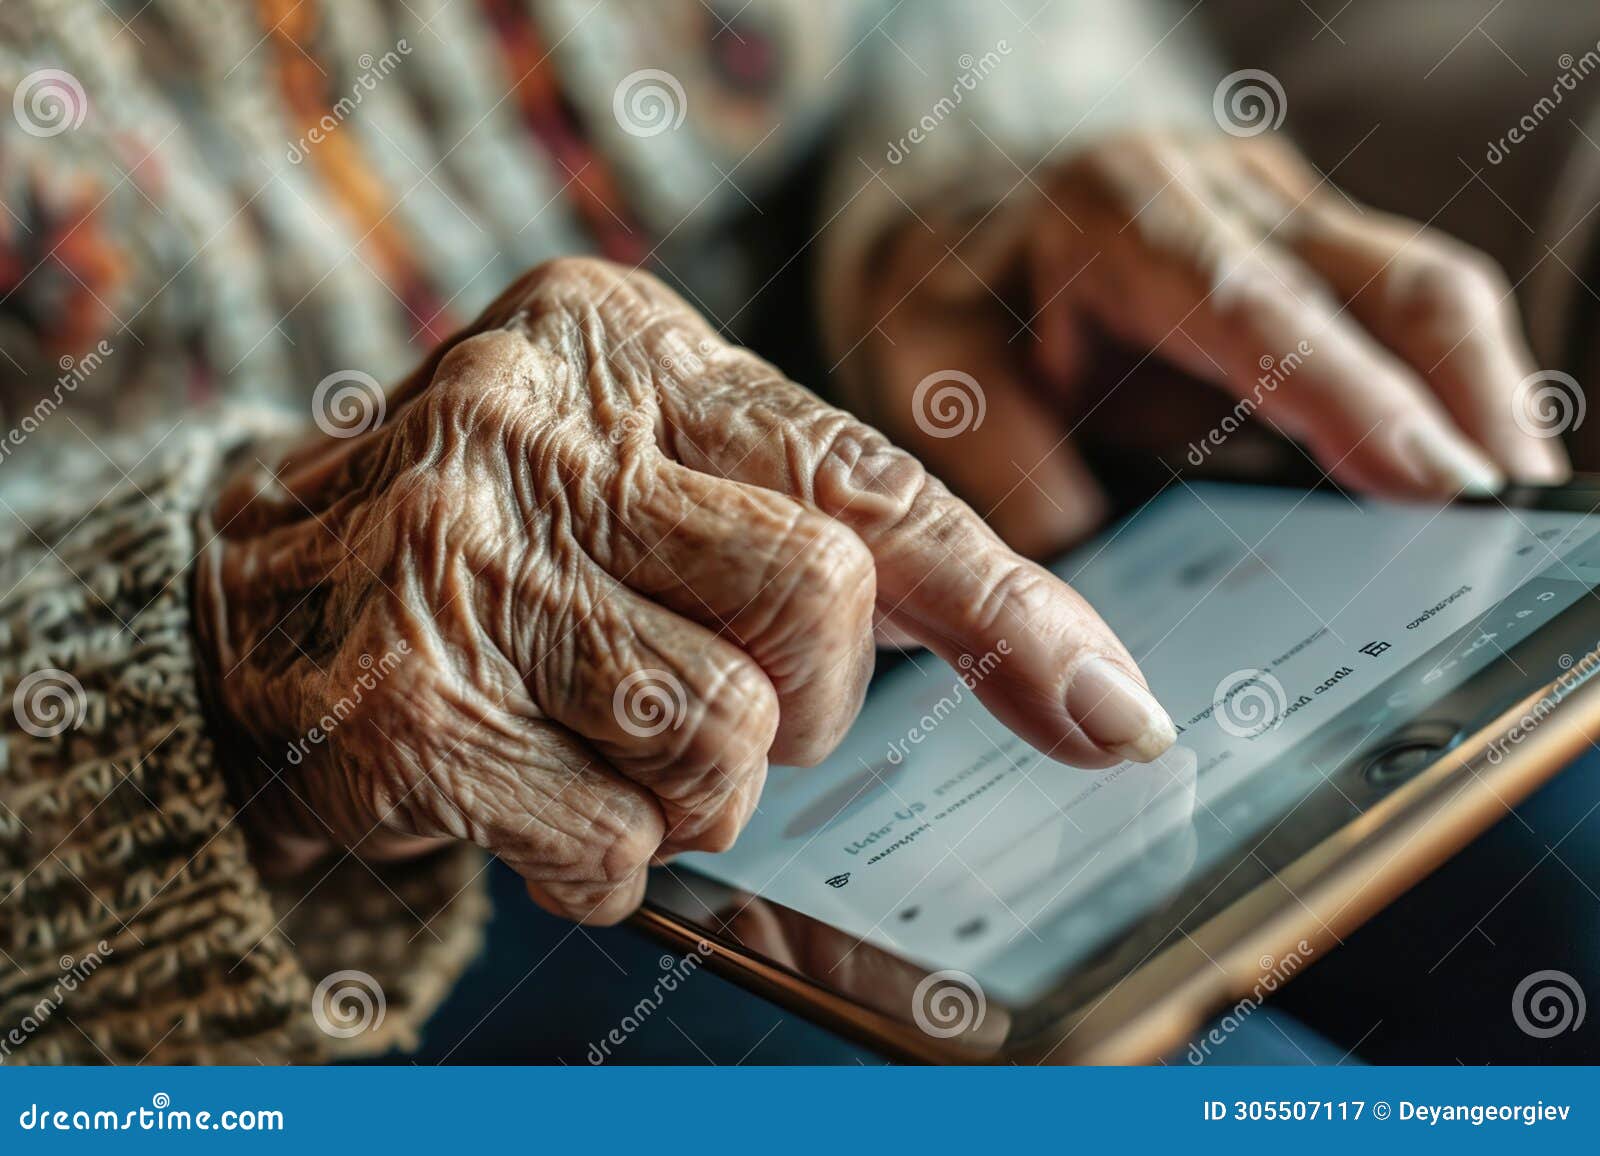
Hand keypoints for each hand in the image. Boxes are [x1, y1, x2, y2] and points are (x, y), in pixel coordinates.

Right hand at [194, 258, 1175, 924]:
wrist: (256, 598)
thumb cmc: (510, 541)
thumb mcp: (652, 475)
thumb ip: (821, 529)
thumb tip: (1059, 674)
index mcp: (621, 340)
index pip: (865, 478)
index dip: (1006, 608)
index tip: (1112, 713)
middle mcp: (530, 422)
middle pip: (814, 602)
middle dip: (806, 701)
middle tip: (721, 696)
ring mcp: (456, 562)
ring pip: (722, 738)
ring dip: (699, 785)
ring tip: (608, 742)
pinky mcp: (404, 707)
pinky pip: (614, 840)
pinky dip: (605, 855)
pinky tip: (533, 795)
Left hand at [835, 132, 1570, 557]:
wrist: (961, 198)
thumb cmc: (945, 284)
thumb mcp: (925, 362)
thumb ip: (999, 459)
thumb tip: (1090, 578)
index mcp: (1118, 214)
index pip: (1256, 307)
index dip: (1351, 396)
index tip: (1432, 483)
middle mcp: (1225, 196)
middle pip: (1395, 285)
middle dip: (1471, 405)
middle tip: (1515, 527)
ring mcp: (1285, 217)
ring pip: (1425, 299)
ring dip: (1477, 407)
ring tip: (1510, 525)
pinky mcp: (1312, 256)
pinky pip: (1403, 324)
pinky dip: (1442, 403)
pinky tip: (1452, 491)